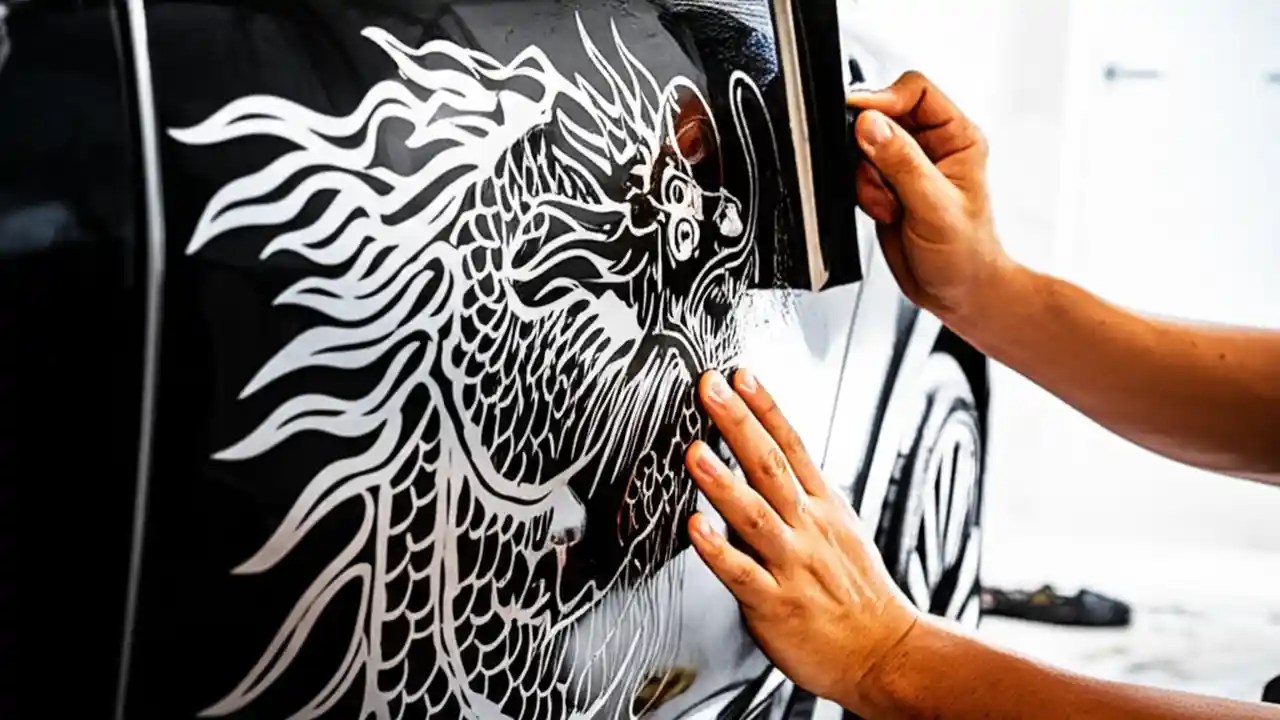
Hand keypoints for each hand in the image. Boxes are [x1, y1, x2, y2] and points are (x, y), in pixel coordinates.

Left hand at [685, 369, 918, 709]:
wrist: (887, 653)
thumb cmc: (860, 596)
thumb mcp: (841, 531)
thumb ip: (802, 499)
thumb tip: (764, 467)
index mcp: (824, 508)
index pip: (793, 446)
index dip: (766, 408)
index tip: (741, 375)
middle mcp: (808, 529)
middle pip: (771, 467)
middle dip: (740, 424)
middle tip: (711, 389)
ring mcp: (792, 565)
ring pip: (755, 516)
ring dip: (723, 481)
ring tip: (694, 451)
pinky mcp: (776, 604)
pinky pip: (742, 572)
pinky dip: (718, 549)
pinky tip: (696, 527)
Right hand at [848, 71, 1012, 325]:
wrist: (958, 293)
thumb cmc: (966, 254)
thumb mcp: (934, 206)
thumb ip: (901, 163)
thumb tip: (870, 124)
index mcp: (957, 137)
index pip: (915, 92)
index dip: (884, 100)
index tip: (861, 120)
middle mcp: (932, 146)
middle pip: (882, 116)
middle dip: (871, 149)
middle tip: (880, 179)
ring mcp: (908, 167)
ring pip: (864, 146)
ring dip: (867, 177)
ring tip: (890, 205)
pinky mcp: (887, 187)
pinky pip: (858, 173)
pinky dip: (862, 193)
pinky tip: (884, 213)